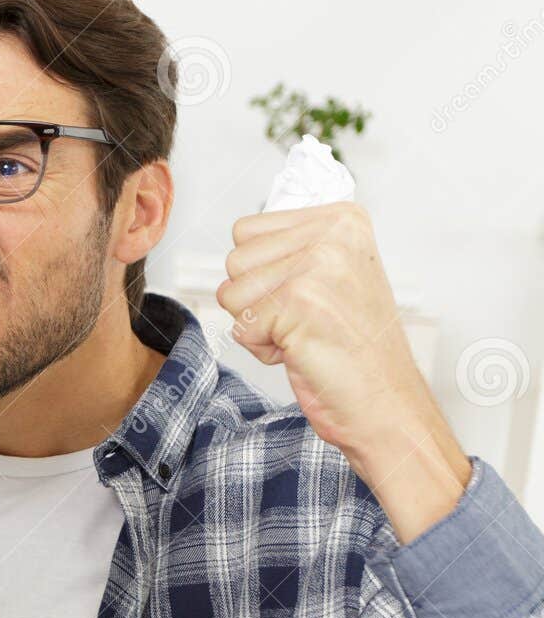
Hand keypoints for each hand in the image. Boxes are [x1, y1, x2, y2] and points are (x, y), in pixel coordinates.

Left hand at [217, 202, 469, 541]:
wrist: (386, 399)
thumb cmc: (356, 346)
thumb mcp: (332, 275)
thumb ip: (290, 251)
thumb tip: (239, 249)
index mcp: (342, 219)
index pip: (247, 230)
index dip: (262, 274)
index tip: (306, 296)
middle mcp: (333, 235)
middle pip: (235, 260)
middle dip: (256, 300)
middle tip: (305, 319)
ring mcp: (317, 266)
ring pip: (231, 292)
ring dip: (259, 324)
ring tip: (305, 332)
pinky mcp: (299, 302)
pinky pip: (241, 327)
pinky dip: (263, 349)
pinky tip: (303, 350)